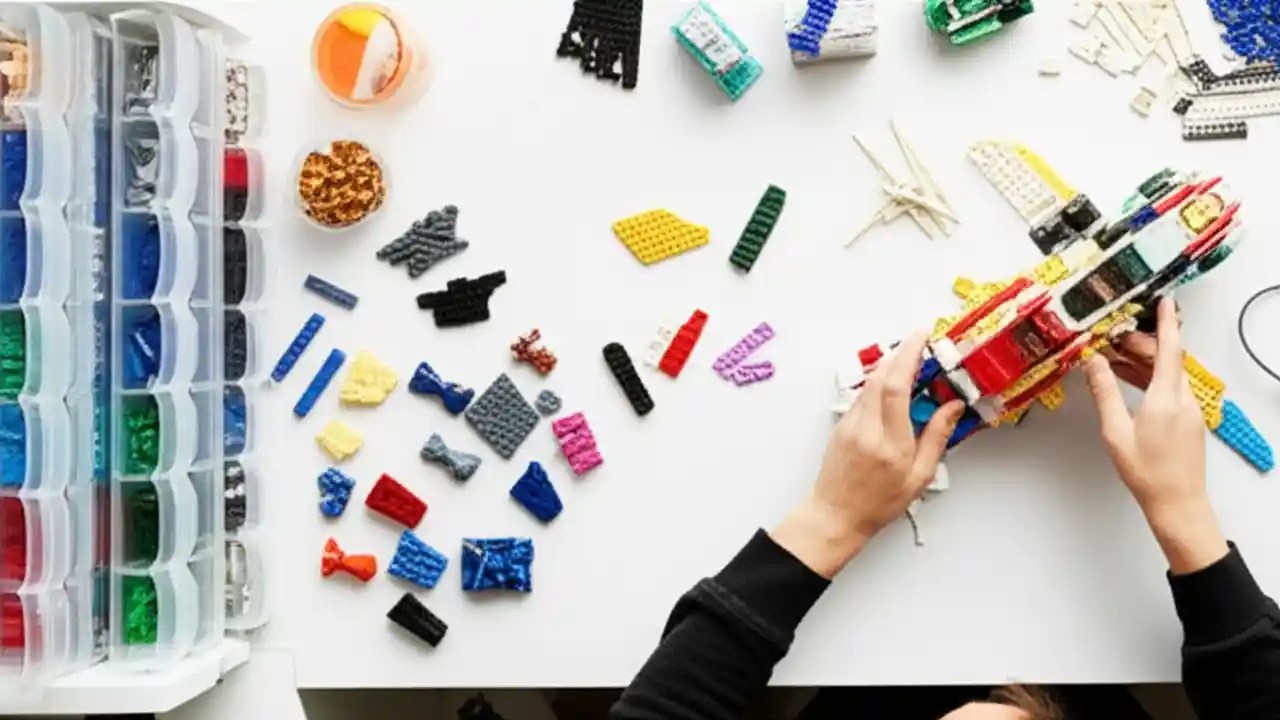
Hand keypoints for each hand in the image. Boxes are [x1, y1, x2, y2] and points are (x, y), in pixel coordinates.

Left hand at [772, 333, 964, 578]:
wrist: (835, 515)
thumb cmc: (878, 503)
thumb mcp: (918, 476)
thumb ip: (936, 437)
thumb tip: (952, 407)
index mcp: (889, 442)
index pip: (896, 387)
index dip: (909, 355)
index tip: (922, 336)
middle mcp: (866, 428)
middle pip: (880, 376)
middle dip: (901, 352)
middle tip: (922, 342)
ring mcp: (849, 424)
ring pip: (869, 383)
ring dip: (890, 366)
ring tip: (913, 363)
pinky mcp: (841, 424)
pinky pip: (862, 395)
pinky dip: (879, 383)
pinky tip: (893, 387)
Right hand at [1083, 297, 1226, 574]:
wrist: (1178, 503)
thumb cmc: (1148, 473)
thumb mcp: (1115, 431)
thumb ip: (1104, 393)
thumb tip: (1094, 364)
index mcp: (1167, 398)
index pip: (1170, 348)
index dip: (1167, 322)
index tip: (1165, 301)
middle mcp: (1183, 400)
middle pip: (1166, 359)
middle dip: (1141, 343)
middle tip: (1113, 337)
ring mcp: (1189, 411)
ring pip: (1168, 373)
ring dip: (1143, 362)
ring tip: (1114, 359)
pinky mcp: (1188, 421)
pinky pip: (1170, 389)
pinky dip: (1150, 379)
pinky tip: (1130, 383)